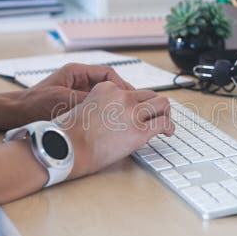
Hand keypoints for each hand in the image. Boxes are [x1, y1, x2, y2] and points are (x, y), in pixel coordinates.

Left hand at [12, 63, 134, 123]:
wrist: (15, 115)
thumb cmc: (33, 103)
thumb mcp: (63, 100)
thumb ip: (87, 100)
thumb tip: (108, 104)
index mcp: (76, 72)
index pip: (107, 73)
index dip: (121, 84)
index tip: (130, 95)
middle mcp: (78, 80)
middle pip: (108, 85)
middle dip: (120, 95)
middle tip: (133, 106)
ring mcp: (77, 92)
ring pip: (102, 97)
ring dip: (112, 105)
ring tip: (123, 116)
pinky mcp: (75, 106)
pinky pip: (94, 107)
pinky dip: (102, 114)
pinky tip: (108, 123)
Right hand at [57, 82, 174, 178]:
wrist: (67, 147)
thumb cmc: (69, 134)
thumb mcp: (83, 108)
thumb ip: (101, 107)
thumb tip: (113, 119)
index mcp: (107, 88)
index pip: (131, 91)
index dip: (137, 103)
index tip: (137, 112)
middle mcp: (121, 96)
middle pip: (150, 95)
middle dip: (155, 106)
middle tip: (157, 115)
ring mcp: (132, 112)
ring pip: (162, 104)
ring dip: (165, 113)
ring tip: (165, 123)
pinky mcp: (140, 130)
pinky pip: (163, 123)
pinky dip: (169, 127)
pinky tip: (168, 133)